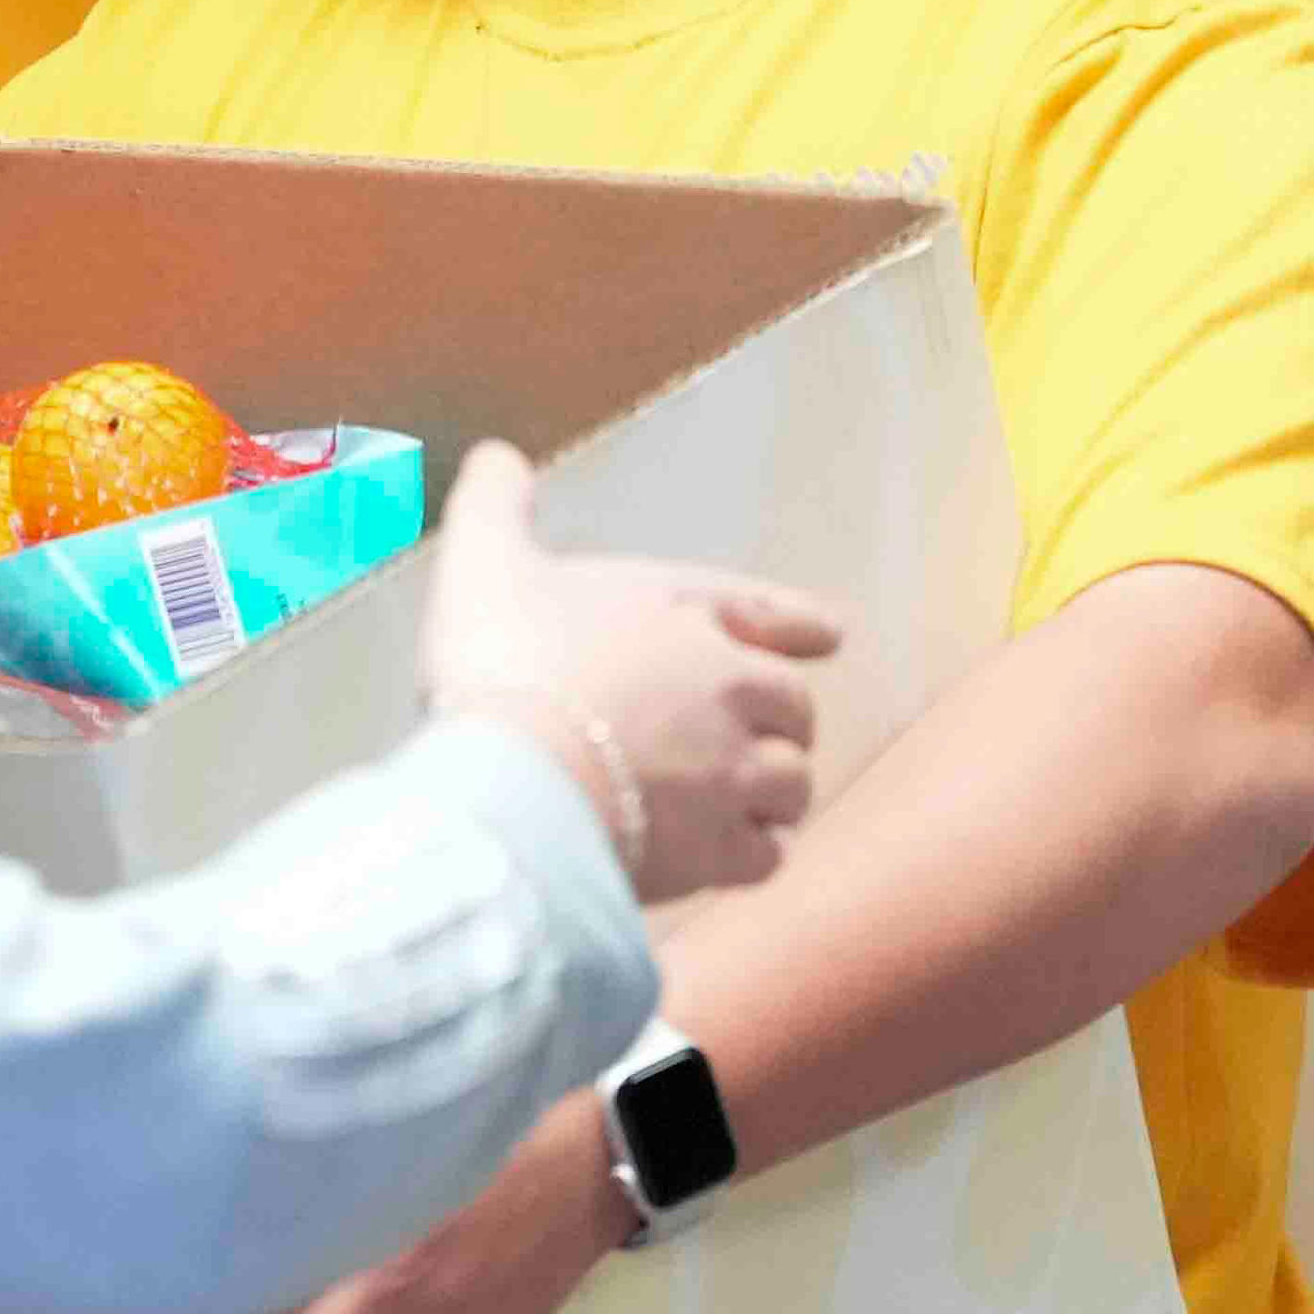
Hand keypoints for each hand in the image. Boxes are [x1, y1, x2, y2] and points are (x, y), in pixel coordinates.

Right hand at [416, 441, 842, 901]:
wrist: (513, 780)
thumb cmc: (502, 663)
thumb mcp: (485, 562)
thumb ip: (494, 503)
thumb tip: (497, 456)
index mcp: (684, 612)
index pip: (767, 612)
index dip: (798, 625)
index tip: (829, 637)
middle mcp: (728, 690)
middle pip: (793, 709)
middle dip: (779, 725)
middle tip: (754, 740)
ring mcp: (730, 773)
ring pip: (790, 784)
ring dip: (773, 794)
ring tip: (749, 804)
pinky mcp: (717, 850)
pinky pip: (764, 856)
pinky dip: (750, 855)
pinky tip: (726, 857)